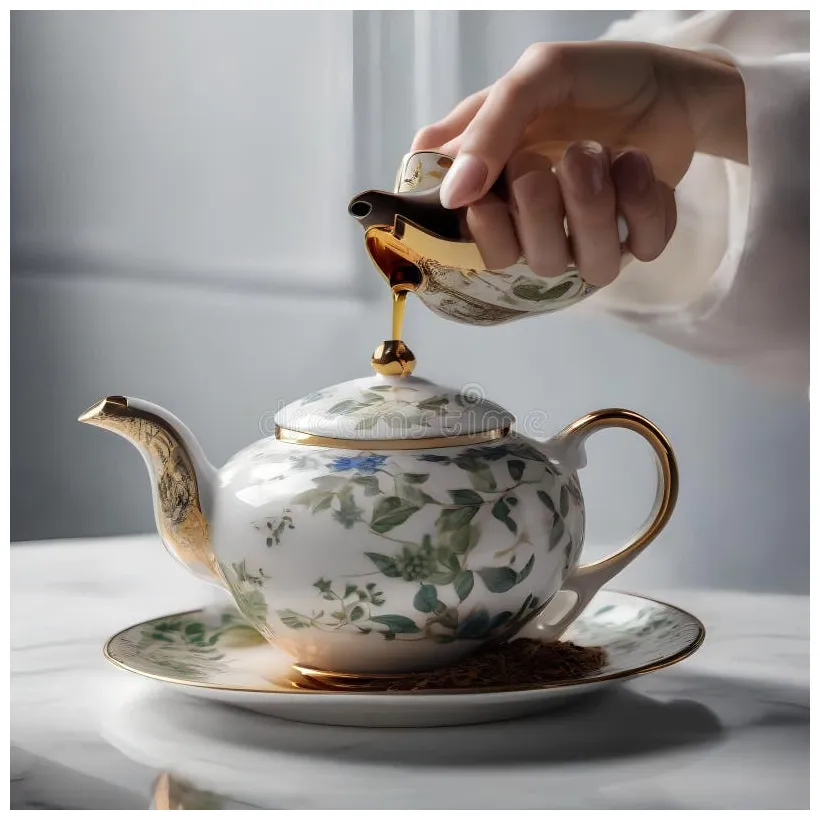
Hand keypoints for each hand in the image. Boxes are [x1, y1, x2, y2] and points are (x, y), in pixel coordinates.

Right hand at [412, 41, 745, 284]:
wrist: (666, 76)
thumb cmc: (589, 78)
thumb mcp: (532, 78)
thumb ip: (487, 130)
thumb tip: (451, 198)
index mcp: (500, 194)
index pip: (481, 251)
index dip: (491, 228)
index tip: (496, 191)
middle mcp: (542, 225)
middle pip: (538, 260)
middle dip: (551, 206)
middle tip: (563, 156)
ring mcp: (591, 236)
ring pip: (593, 267)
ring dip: (601, 202)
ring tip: (608, 152)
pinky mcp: (637, 236)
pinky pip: (643, 249)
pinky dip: (646, 201)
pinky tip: (639, 165)